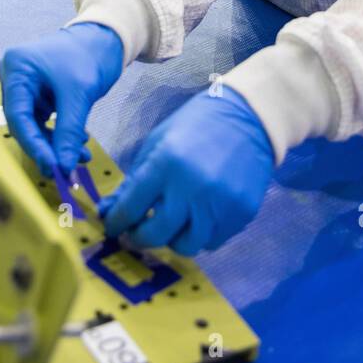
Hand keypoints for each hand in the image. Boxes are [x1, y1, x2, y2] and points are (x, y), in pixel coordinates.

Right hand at [0, 23, 123, 176]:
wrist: (107, 38)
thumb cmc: (90, 55)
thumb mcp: (79, 94)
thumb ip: (68, 132)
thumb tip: (62, 167)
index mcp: (17, 68)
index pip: (17, 115)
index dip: (33, 144)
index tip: (52, 167)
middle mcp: (14, 76)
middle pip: (24, 122)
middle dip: (47, 146)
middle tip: (66, 169)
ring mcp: (24, 86)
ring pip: (35, 125)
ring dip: (57, 143)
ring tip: (81, 155)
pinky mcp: (38, 94)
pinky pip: (44, 121)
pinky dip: (60, 133)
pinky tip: (78, 143)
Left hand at [99, 85, 273, 253]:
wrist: (249, 117)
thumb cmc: (197, 124)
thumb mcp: (158, 142)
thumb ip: (136, 179)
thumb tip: (112, 210)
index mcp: (166, 164)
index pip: (130, 208)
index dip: (115, 222)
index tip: (112, 226)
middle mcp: (192, 188)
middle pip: (156, 235)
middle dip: (139, 238)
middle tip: (136, 233)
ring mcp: (220, 204)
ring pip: (186, 246)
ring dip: (173, 238)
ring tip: (172, 223)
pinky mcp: (241, 214)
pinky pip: (213, 240)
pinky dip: (201, 232)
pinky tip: (200, 214)